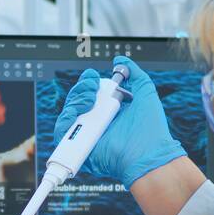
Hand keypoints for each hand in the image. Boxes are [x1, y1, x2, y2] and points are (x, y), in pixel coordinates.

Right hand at [54, 56, 185, 188]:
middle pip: (77, 101)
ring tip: (89, 98)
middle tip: (92, 86)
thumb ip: (135, 74)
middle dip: (81, 89)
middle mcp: (97, 124)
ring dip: (75, 100)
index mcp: (110, 113)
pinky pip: (62, 132)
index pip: (91, 95)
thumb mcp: (146, 93)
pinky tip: (79, 110)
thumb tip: (121, 60)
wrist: (148, 154)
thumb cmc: (151, 129)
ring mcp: (88, 135)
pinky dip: (66, 118)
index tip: (93, 76)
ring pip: (68, 114)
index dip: (88, 84)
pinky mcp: (79, 148)